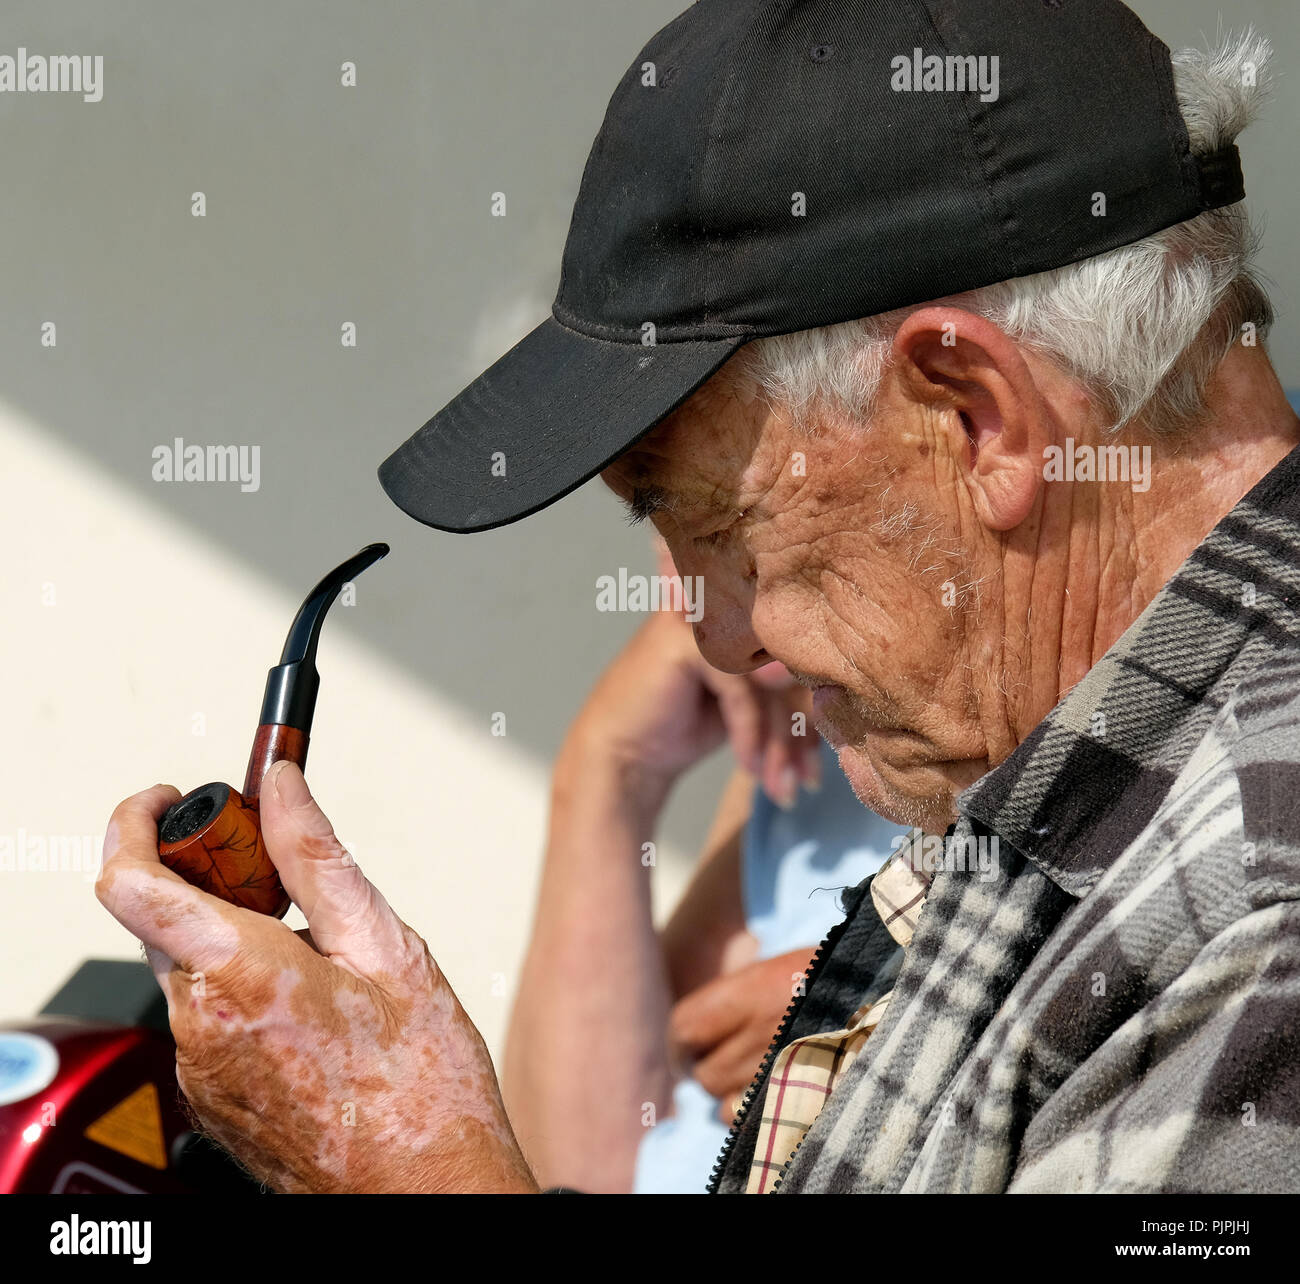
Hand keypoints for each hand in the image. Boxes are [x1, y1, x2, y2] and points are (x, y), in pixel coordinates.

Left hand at [96, 762, 535, 1193]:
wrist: (424, 1191)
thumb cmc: (423, 1087)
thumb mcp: (388, 948)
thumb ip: (318, 859)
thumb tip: (283, 791)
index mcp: (242, 977)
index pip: (131, 881)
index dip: (139, 822)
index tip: (169, 799)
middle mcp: (201, 1027)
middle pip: (165, 919)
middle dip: (214, 877)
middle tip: (284, 873)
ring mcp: (200, 1069)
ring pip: (191, 967)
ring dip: (238, 934)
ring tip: (323, 954)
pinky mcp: (210, 1097)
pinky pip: (208, 1016)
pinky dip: (244, 985)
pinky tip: (311, 1002)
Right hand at [575, 542, 818, 807]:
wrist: (623, 758)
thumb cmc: (683, 726)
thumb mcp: (747, 705)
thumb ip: (785, 688)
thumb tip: (844, 698)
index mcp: (736, 613)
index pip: (797, 651)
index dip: (814, 705)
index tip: (818, 760)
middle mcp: (719, 605)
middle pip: (788, 665)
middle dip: (800, 732)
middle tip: (806, 781)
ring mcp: (698, 617)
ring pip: (769, 679)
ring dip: (777, 743)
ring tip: (781, 786)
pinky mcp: (684, 641)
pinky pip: (742, 689)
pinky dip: (748, 734)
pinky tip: (749, 768)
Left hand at [668, 947, 815, 1120]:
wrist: (894, 988)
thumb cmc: (832, 970)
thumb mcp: (777, 967)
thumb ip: (734, 998)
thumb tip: (692, 1034)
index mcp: (752, 994)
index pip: (683, 1029)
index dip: (683, 1040)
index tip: (692, 1042)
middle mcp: (762, 1035)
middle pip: (704, 1074)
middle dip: (710, 1068)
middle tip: (730, 1056)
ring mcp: (785, 1073)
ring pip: (725, 1106)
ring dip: (734, 1096)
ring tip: (757, 1076)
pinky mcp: (807, 1101)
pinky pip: (759, 1123)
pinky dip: (759, 1115)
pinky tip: (777, 1093)